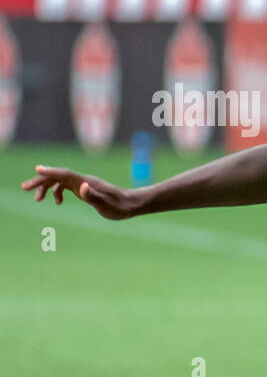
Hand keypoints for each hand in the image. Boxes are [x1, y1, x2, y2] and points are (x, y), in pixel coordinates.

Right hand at [21, 165, 139, 219]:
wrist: (130, 204)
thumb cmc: (119, 206)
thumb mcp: (105, 204)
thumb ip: (92, 196)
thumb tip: (81, 187)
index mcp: (86, 182)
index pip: (65, 174)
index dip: (51, 172)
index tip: (37, 169)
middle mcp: (83, 180)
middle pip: (58, 176)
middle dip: (41, 181)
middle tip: (25, 187)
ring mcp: (83, 184)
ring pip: (60, 181)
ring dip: (46, 187)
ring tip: (37, 199)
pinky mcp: (84, 189)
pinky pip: (66, 187)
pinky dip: (58, 192)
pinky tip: (57, 202)